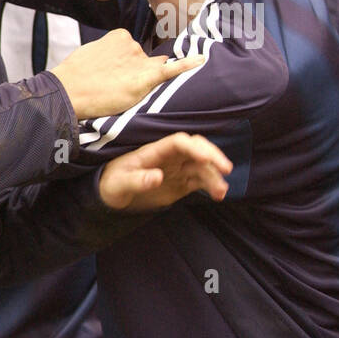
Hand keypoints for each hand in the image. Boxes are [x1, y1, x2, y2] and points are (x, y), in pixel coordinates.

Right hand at [51, 29, 205, 119]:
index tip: (112, 75)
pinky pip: (171, 70)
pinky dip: (187, 64)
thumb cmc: (72, 77)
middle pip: (143, 59)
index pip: (132, 49)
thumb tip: (115, 60)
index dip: (124, 64)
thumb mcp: (88, 56)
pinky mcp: (144, 78)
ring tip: (119, 91)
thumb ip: (107, 55)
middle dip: (135, 71)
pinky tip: (201, 60)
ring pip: (153, 68)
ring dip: (143, 79)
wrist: (66, 92)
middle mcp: (133, 45)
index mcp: (118, 36)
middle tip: (112, 87)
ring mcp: (139, 61)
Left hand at [98, 132, 231, 210]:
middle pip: (197, 149)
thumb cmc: (112, 183)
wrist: (113, 195)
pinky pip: (201, 180)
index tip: (207, 158)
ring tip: (221, 192)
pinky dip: (211, 186)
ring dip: (214, 176)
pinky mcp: (182, 182)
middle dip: (213, 156)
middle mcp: (170, 157)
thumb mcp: (119, 183)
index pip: (179, 142)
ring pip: (202, 167)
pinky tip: (218, 195)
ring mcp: (177, 169)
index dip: (195, 147)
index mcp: (155, 150)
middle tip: (225, 169)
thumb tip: (157, 177)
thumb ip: (137, 180)